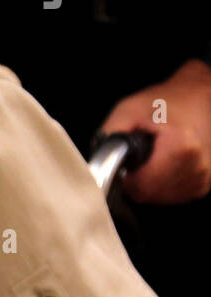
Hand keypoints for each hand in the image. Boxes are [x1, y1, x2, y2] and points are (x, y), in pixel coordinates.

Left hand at [100, 60, 210, 203]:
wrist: (198, 98)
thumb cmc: (164, 102)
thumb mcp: (127, 110)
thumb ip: (108, 136)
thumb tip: (96, 162)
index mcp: (180, 149)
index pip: (140, 187)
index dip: (123, 177)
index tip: (123, 163)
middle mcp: (196, 168)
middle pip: (148, 195)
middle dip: (134, 180)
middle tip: (137, 157)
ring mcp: (202, 179)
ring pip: (158, 198)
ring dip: (148, 183)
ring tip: (151, 158)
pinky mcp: (203, 185)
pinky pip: (171, 196)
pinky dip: (161, 185)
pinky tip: (162, 165)